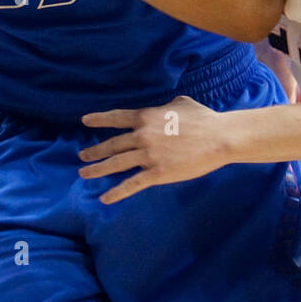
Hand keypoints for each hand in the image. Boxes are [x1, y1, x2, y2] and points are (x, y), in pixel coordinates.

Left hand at [78, 95, 232, 203]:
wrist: (218, 138)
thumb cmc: (203, 118)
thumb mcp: (181, 103)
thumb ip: (167, 106)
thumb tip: (166, 106)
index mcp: (146, 117)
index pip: (116, 118)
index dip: (99, 119)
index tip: (84, 121)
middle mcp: (142, 135)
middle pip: (112, 144)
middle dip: (95, 151)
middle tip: (82, 156)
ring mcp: (148, 155)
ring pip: (116, 164)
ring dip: (98, 169)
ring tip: (84, 174)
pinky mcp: (156, 174)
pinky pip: (131, 184)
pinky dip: (116, 192)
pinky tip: (105, 198)